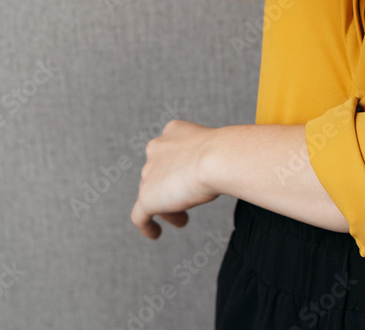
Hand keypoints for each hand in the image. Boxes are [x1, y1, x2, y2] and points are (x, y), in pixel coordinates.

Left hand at [130, 119, 218, 238]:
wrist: (216, 158)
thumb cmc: (224, 152)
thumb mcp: (214, 146)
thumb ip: (205, 155)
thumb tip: (213, 168)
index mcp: (172, 131)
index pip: (169, 152)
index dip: (177, 168)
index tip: (189, 180)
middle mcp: (157, 148)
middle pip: (158, 173)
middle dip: (170, 188)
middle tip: (187, 202)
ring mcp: (149, 172)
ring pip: (153, 193)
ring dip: (166, 207)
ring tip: (183, 220)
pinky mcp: (147, 196)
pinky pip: (140, 216)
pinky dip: (147, 226)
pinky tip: (156, 234)